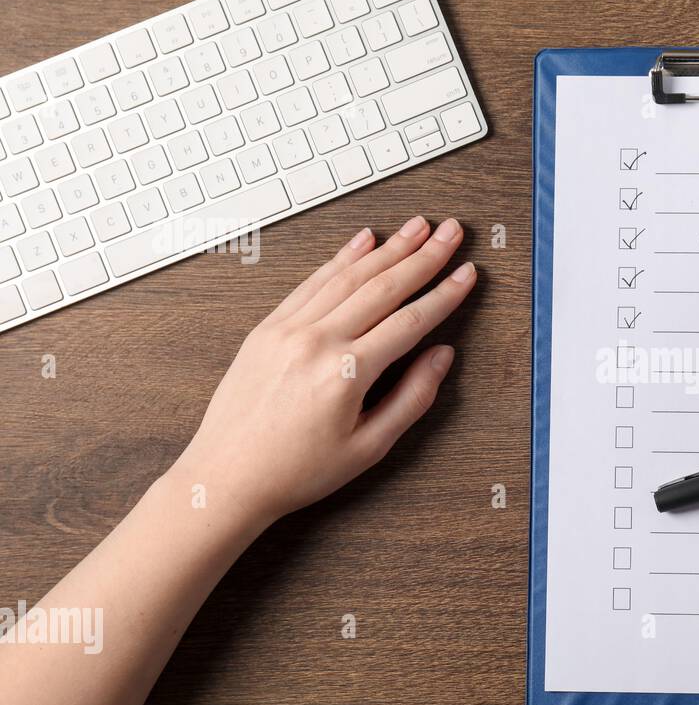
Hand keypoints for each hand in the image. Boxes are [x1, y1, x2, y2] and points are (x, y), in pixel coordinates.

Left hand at [172, 215, 476, 525]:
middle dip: (423, 256)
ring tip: (417, 227)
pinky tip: (363, 241)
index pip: (411, 321)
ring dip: (388, 248)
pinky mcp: (267, 328)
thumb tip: (441, 357)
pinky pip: (312, 283)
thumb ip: (412, 398)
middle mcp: (317, 341)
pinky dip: (340, 258)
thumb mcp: (368, 447)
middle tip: (451, 232)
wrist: (226, 477)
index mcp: (347, 372)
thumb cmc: (296, 471)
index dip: (444, 295)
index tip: (466, 274)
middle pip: (383, 286)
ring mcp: (288, 329)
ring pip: (349, 276)